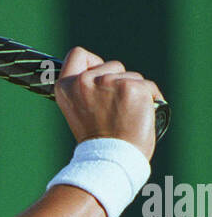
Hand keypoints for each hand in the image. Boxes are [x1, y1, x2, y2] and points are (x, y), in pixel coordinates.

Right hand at [55, 46, 163, 162]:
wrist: (111, 161)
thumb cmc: (98, 142)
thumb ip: (88, 90)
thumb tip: (105, 76)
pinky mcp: (132, 88)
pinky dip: (150, 99)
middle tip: (114, 111)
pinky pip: (148, 86)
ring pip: (131, 75)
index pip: (78, 54)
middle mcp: (85, 82)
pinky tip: (142, 115)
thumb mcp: (81, 110)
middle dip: (118, 81)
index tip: (99, 79)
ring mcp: (109, 83)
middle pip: (111, 64)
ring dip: (133, 92)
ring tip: (126, 117)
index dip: (92, 63)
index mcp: (66, 88)